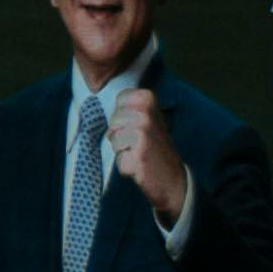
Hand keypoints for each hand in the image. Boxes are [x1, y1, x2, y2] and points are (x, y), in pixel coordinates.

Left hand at [107, 81, 191, 232]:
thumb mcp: (147, 118)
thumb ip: (129, 106)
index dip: (124, 117)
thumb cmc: (156, 148)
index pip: (118, 100)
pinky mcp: (138, 152)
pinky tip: (140, 165)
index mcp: (146, 98)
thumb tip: (98, 92)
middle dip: (119, 135)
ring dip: (122, 149)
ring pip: (112, 138)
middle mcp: (145, 112)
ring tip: (140, 152)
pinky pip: (118, 158)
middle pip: (112, 121)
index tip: (139, 125)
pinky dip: (126, 164)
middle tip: (140, 143)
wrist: (174, 179)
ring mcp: (142, 131)